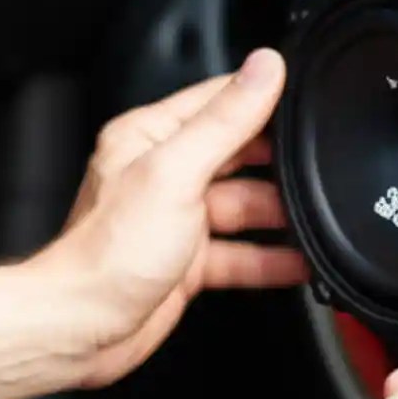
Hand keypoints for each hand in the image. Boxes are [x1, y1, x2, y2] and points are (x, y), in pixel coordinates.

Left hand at [31, 48, 306, 385]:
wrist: (81, 330)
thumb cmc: (106, 255)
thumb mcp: (174, 173)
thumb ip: (224, 121)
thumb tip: (264, 68)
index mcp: (149, 137)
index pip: (219, 100)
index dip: (264, 101)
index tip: (306, 107)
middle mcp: (162, 175)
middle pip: (238, 155)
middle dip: (278, 166)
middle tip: (316, 173)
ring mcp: (176, 221)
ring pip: (244, 207)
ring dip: (279, 216)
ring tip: (314, 220)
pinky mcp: (187, 264)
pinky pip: (240, 254)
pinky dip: (270, 260)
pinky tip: (298, 262)